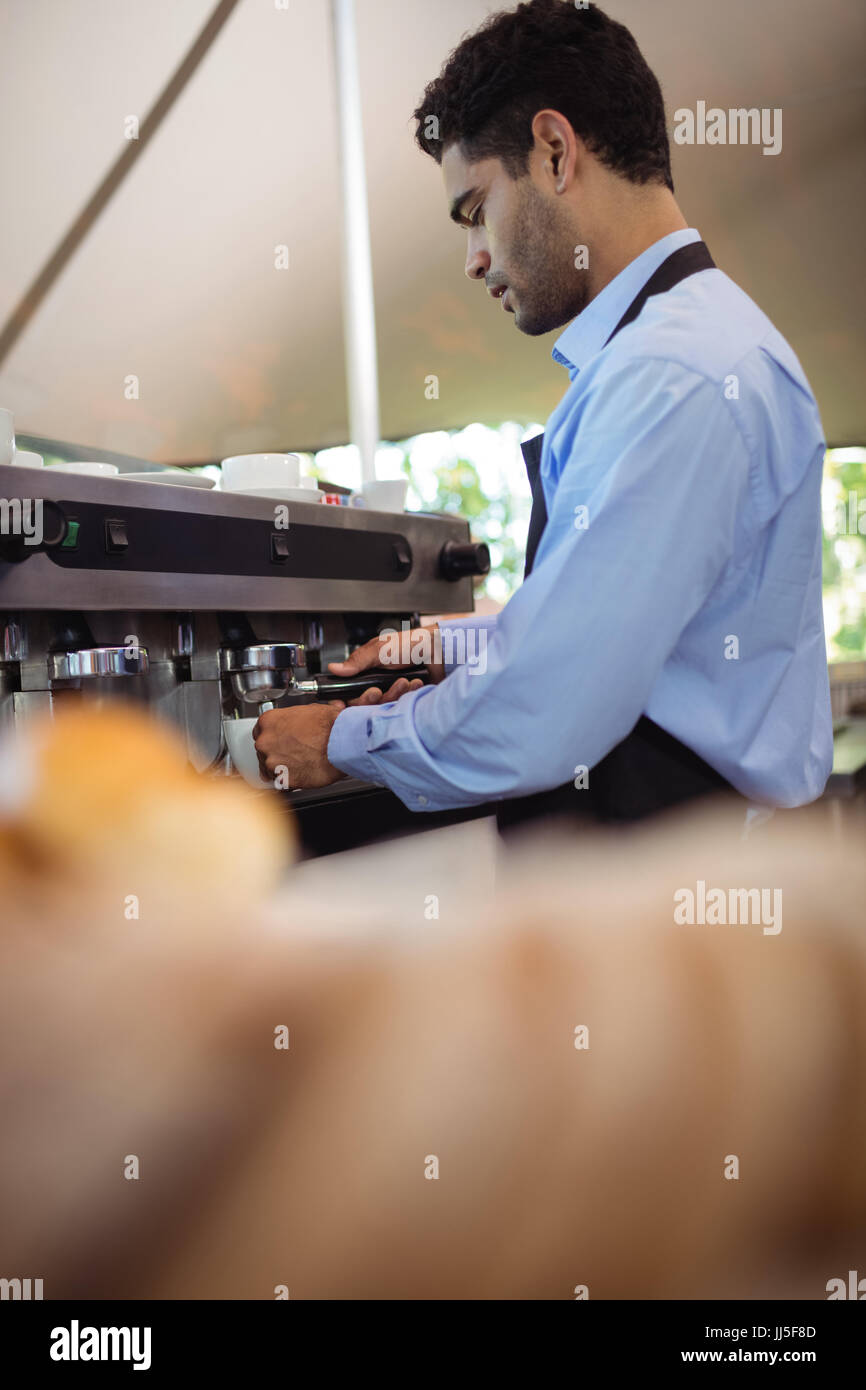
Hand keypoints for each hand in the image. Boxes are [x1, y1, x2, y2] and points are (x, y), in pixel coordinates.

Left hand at [253, 701, 346, 788]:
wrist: (341, 743)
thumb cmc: (329, 727)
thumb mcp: (309, 711)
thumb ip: (294, 719)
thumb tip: (299, 722)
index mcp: (269, 721)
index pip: (259, 731)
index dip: (272, 737)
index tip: (279, 740)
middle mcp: (266, 742)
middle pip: (263, 751)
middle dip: (277, 753)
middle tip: (293, 752)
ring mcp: (273, 762)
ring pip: (271, 768)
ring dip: (283, 767)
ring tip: (301, 763)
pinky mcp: (284, 780)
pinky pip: (283, 783)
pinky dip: (291, 781)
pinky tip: (303, 773)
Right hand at [328, 625, 444, 706]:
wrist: (440, 650)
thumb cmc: (411, 644)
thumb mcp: (380, 649)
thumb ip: (357, 661)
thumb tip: (334, 668)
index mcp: (367, 671)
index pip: (350, 693)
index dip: (347, 699)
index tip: (343, 702)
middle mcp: (379, 684)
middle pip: (365, 704)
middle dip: (371, 697)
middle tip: (377, 689)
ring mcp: (393, 693)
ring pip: (383, 707)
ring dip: (393, 694)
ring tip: (405, 681)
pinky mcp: (408, 701)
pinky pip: (400, 708)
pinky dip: (407, 696)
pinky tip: (415, 684)